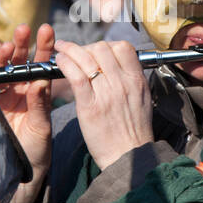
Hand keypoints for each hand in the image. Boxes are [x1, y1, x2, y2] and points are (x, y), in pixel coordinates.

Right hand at [0, 23, 54, 202]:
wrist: (19, 171)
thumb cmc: (37, 150)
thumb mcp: (41, 126)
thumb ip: (40, 104)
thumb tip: (39, 81)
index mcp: (37, 92)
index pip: (41, 65)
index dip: (43, 47)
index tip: (47, 30)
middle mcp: (20, 90)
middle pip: (20, 62)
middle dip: (21, 45)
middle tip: (23, 30)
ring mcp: (2, 96)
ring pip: (1, 70)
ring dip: (2, 57)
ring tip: (6, 48)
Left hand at [53, 40, 152, 170]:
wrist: (129, 156)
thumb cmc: (134, 131)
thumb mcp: (143, 100)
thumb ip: (133, 80)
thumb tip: (122, 64)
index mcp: (137, 80)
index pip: (123, 47)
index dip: (107, 45)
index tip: (96, 51)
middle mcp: (123, 83)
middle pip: (102, 49)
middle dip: (86, 47)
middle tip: (76, 52)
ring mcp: (106, 93)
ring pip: (87, 58)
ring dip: (70, 49)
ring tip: (61, 49)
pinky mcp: (90, 106)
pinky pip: (76, 75)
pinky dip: (65, 63)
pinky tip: (59, 61)